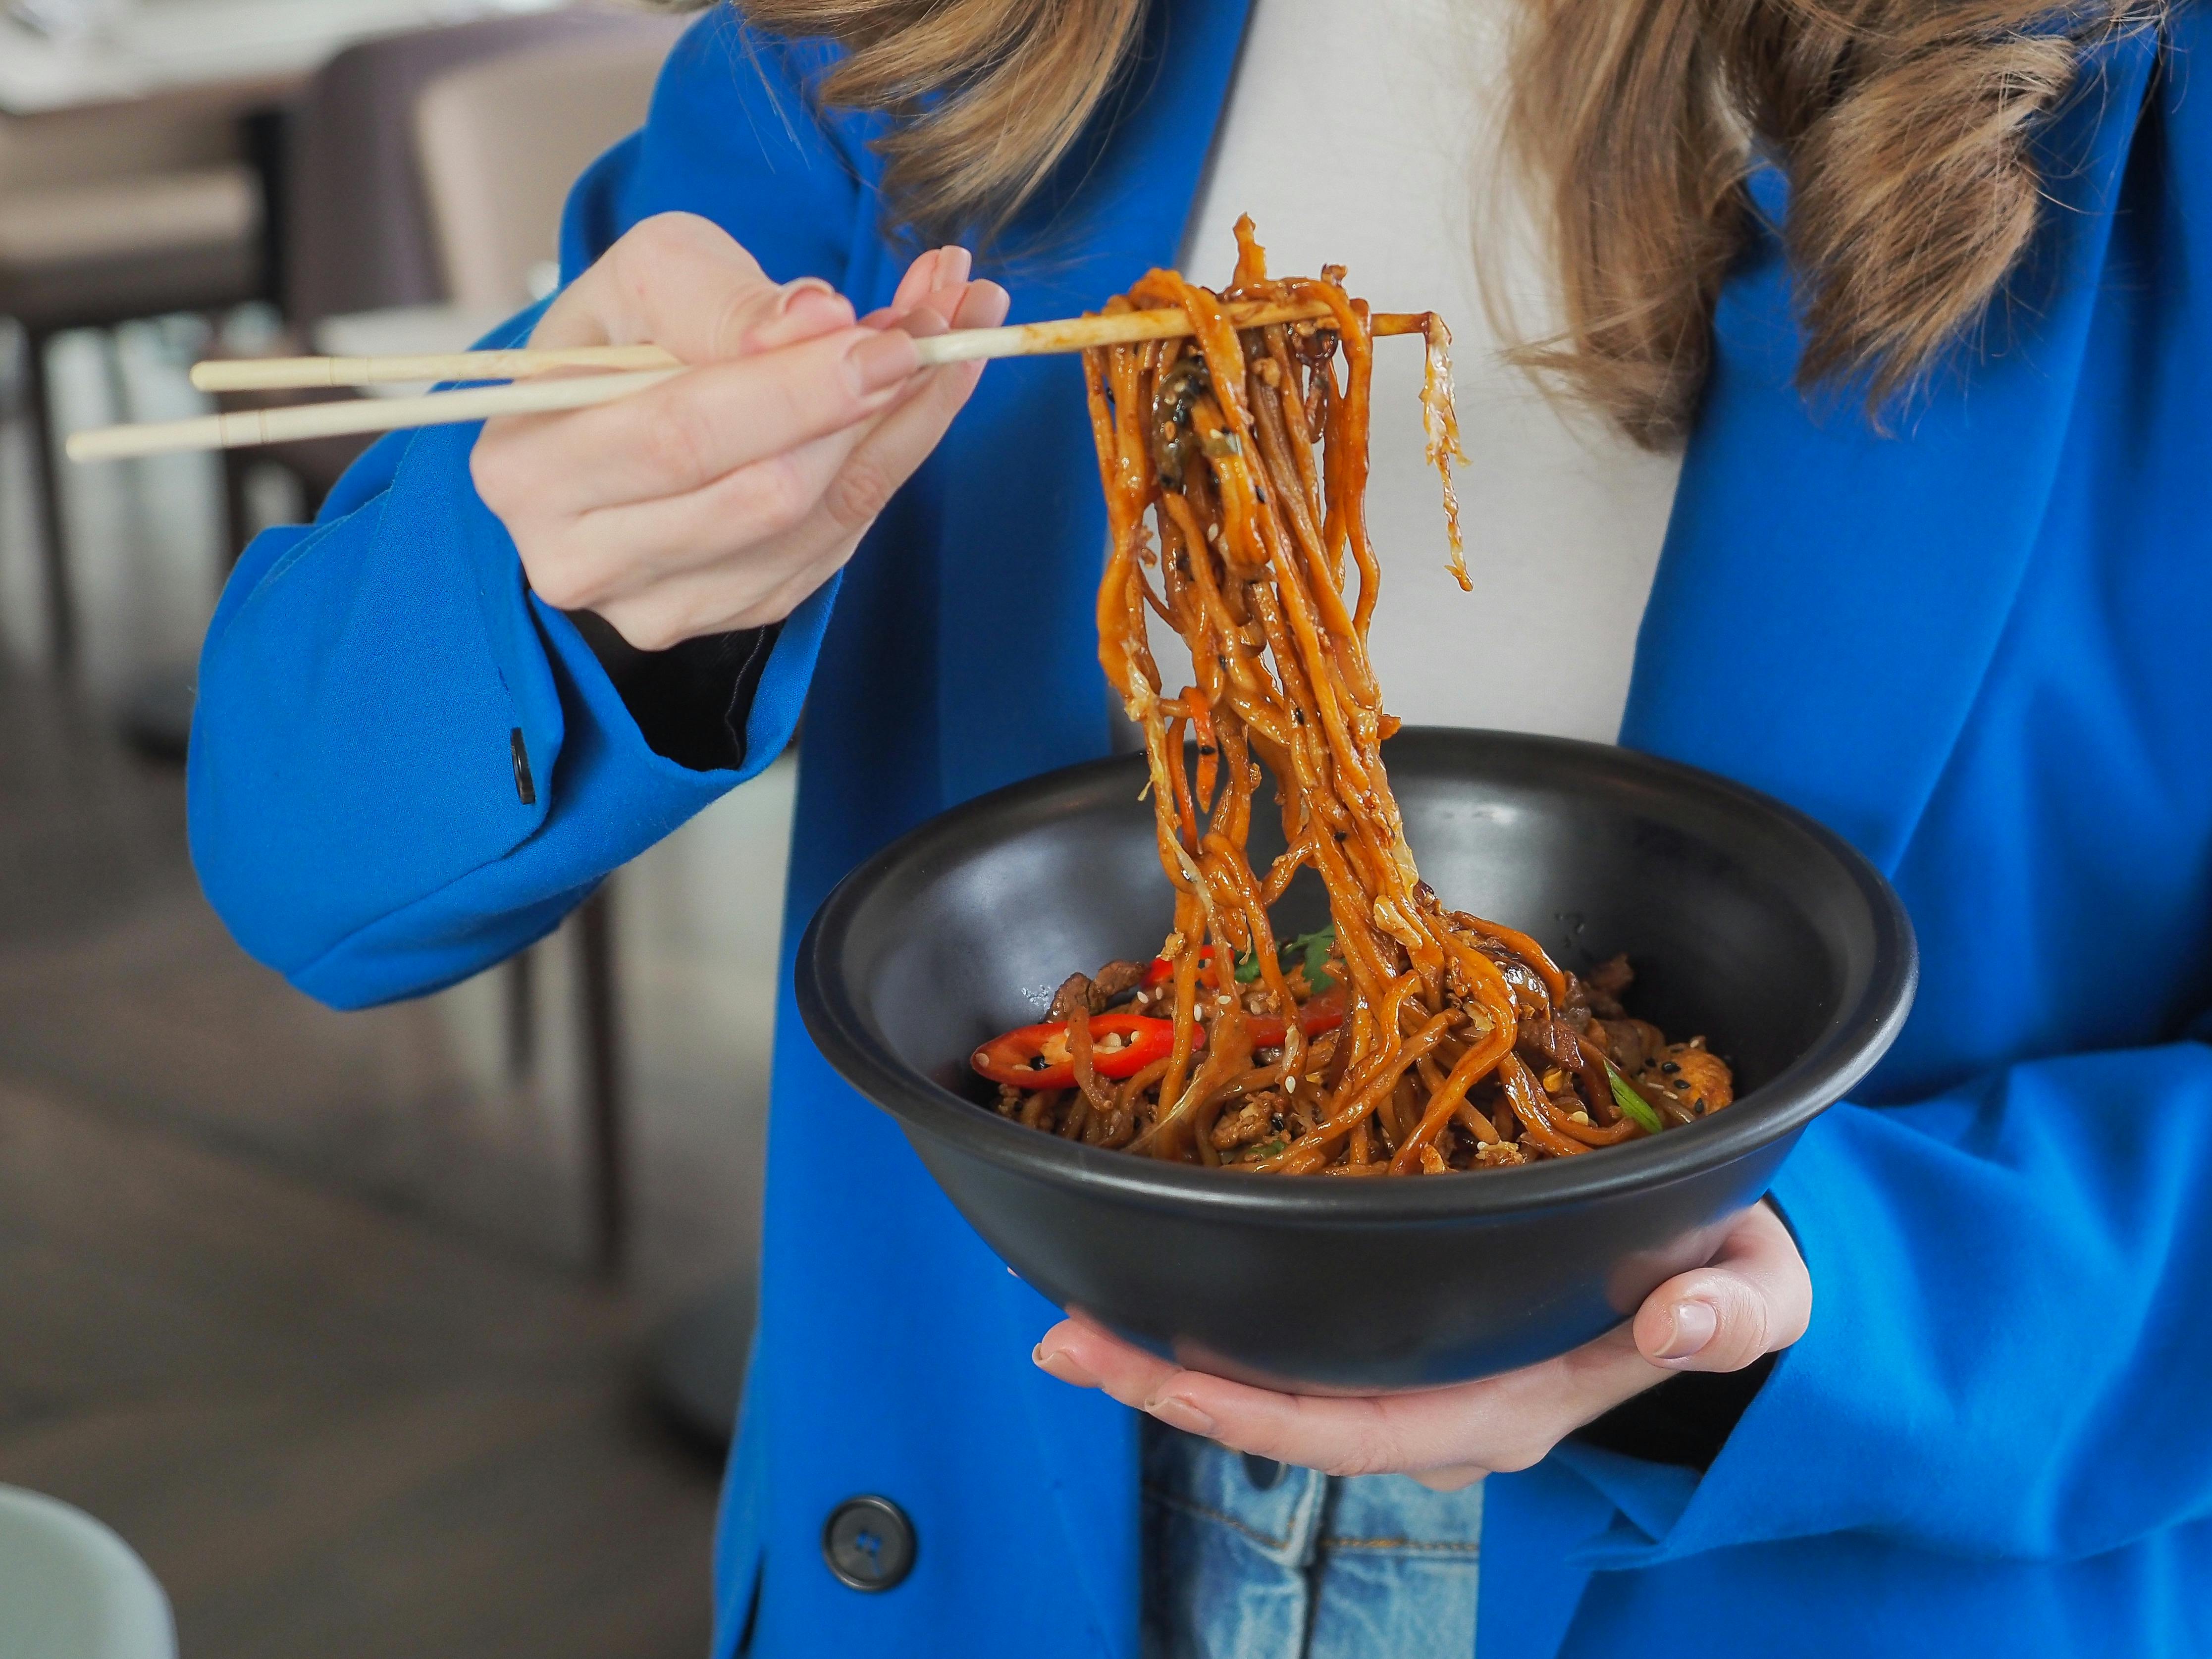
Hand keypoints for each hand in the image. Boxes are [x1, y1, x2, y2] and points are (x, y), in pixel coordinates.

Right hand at [472, 211, 1009, 649]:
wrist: (609, 413)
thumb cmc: (620, 335)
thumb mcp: (648, 275)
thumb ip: (721, 298)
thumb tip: (817, 321)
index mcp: (531, 466)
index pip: (684, 436)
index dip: (798, 390)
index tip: (891, 336)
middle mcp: (580, 557)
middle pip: (762, 497)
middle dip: (867, 406)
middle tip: (944, 325)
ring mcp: (655, 605)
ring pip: (813, 529)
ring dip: (901, 430)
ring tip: (947, 342)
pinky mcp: (725, 616)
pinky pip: (831, 551)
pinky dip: (888, 468)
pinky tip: (916, 401)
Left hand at [1034, 1201, 1808, 1489]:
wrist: (1718, 1269)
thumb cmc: (1726, 1273)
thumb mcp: (1756, 1284)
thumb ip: (1735, 1308)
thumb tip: (1686, 1321)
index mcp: (1503, 1405)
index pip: (1354, 1426)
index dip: (1248, 1410)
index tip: (1151, 1371)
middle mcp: (1441, 1405)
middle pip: (1283, 1416)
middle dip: (1168, 1383)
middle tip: (1058, 1338)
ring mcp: (1416, 1374)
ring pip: (1273, 1385)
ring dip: (1172, 1354)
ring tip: (1070, 1319)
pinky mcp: (1403, 1332)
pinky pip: (1293, 1346)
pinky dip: (1220, 1325)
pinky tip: (1155, 1286)